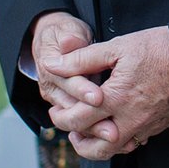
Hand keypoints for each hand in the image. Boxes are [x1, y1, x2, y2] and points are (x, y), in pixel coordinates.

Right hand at [30, 12, 107, 131]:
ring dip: (96, 131)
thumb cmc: (64, 33)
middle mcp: (53, 90)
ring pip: (77, 121)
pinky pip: (82, 125)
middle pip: (72, 109)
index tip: (100, 97)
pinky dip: (98, 132)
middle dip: (92, 121)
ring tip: (117, 137)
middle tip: (112, 130)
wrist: (54, 42)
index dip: (83, 90)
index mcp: (50, 69)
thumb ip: (70, 38)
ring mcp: (60, 101)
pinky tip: (118, 136)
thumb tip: (71, 41)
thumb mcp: (67, 30)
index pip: (68, 82)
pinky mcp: (70, 107)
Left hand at [44, 26, 168, 156]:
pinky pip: (133, 143)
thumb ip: (82, 58)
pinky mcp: (158, 127)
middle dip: (75, 138)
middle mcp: (130, 119)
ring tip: (87, 130)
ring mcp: (147, 127)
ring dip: (96, 145)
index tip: (55, 111)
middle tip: (68, 125)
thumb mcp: (117, 47)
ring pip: (115, 150)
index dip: (60, 118)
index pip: (77, 120)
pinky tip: (113, 125)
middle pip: (94, 147)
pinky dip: (118, 140)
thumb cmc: (159, 48)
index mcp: (116, 99)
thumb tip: (53, 65)